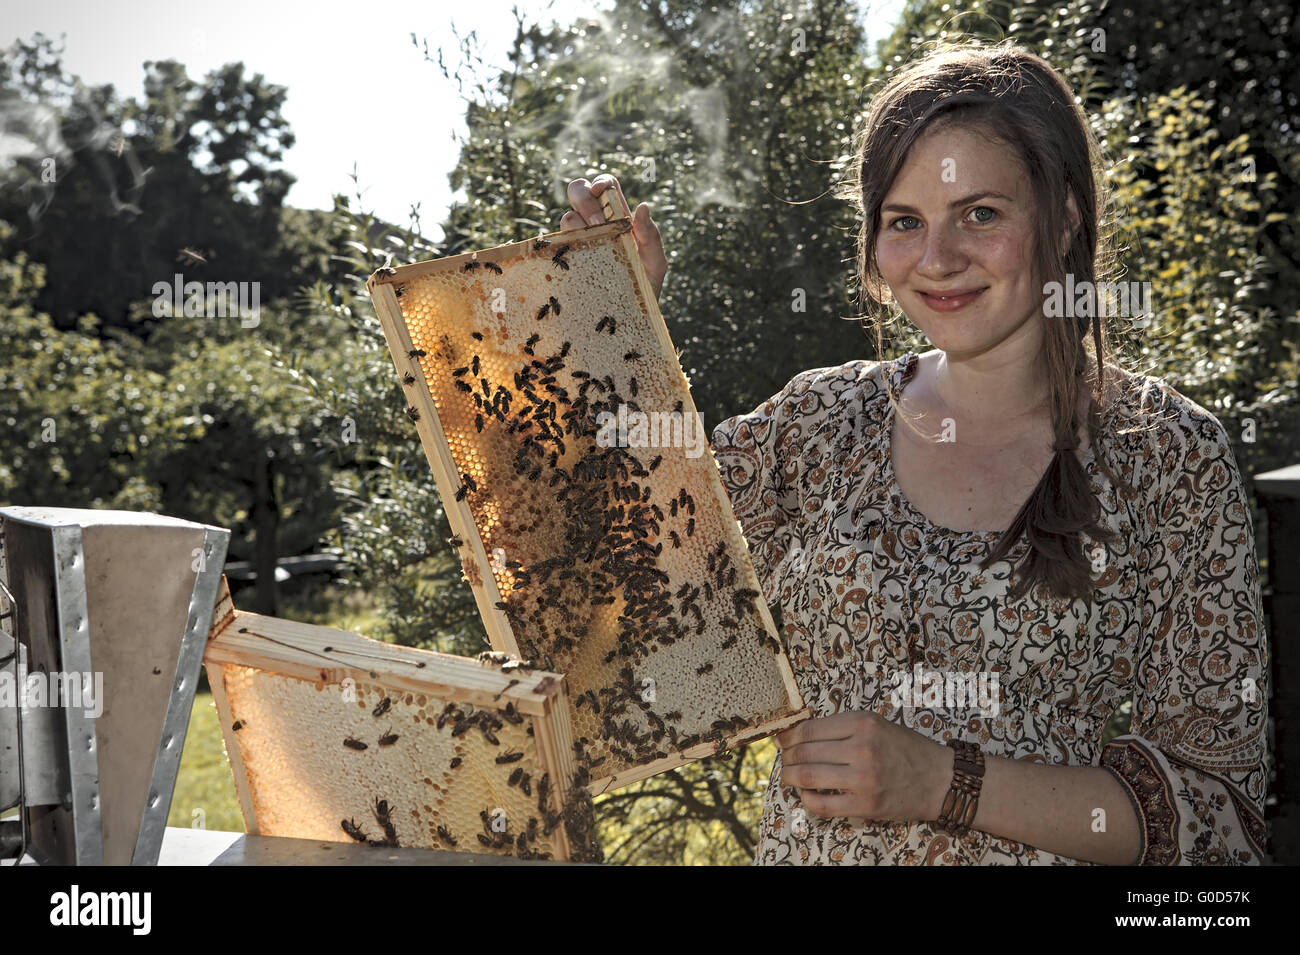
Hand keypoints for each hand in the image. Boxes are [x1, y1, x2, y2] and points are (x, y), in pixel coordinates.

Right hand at [561, 174, 667, 300]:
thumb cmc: (645, 287)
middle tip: (600, 224)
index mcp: (617, 217)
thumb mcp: (655, 264)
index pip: (605, 186)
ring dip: (576, 223)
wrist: (628, 318)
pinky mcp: (565, 259)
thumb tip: (643, 206)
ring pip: (566, 216)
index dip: (600, 182)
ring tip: (592, 245)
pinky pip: (556, 244)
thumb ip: (652, 237)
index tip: (600, 193)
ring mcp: (579, 240)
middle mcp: (595, 223)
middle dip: (586, 201)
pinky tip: (575, 259)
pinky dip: (562, 244)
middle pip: (579, 191)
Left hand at [776, 710, 952, 823]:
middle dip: (787, 757)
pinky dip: (807, 799)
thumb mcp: (876, 724)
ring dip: (790, 777)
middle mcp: (863, 748)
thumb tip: (800, 733)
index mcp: (863, 723)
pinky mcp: (866, 805)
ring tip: (789, 776)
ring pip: (808, 776)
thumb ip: (842, 727)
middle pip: (805, 752)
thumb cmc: (905, 749)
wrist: (940, 779)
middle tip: (784, 759)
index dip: (789, 736)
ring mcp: (864, 778)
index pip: (810, 729)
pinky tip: (807, 794)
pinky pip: (822, 803)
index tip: (782, 740)